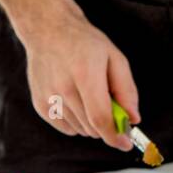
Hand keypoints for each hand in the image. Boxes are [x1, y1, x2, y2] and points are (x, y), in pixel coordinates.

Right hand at [18, 4, 138, 148]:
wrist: (48, 29)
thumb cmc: (83, 42)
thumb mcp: (114, 58)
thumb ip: (126, 89)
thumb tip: (133, 118)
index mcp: (85, 74)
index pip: (100, 118)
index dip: (115, 136)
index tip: (126, 143)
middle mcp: (63, 88)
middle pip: (91, 128)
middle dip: (107, 126)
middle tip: (112, 109)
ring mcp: (48, 97)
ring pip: (80, 130)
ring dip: (91, 122)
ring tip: (88, 96)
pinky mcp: (39, 104)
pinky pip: (65, 128)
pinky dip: (76, 122)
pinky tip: (75, 100)